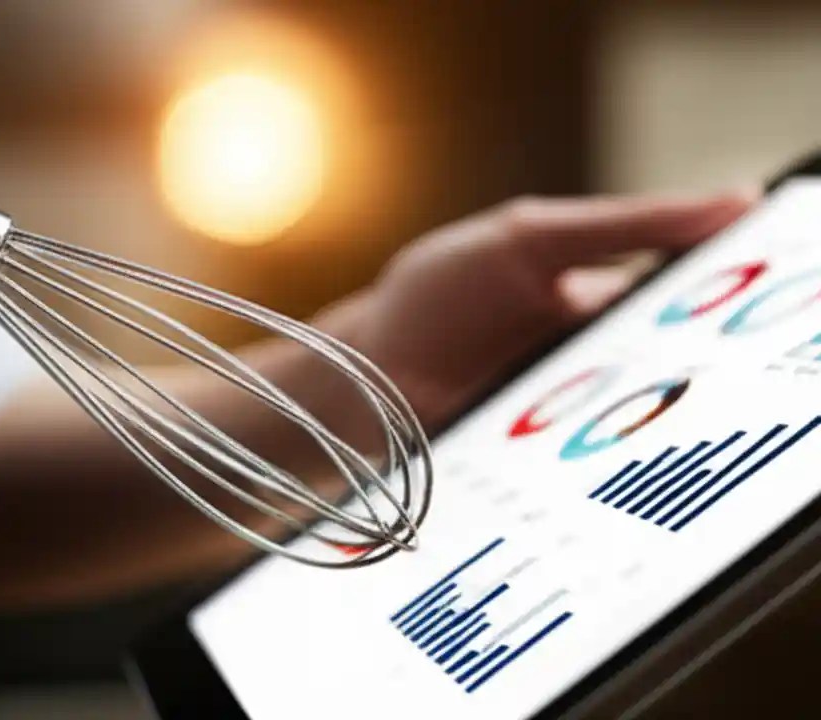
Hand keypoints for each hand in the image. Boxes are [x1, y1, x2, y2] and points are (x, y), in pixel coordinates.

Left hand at [335, 192, 755, 431]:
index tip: (792, 289)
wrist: (365, 377)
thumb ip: (623, 225)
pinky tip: (652, 451)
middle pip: (691, 360)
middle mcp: (608, 359)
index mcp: (611, 298)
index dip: (748, 291)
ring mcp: (585, 413)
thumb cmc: (441, 294)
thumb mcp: (530, 239)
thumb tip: (735, 200)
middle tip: (766, 358)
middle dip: (728, 360)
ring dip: (682, 410)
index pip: (701, 292)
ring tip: (719, 403)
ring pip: (659, 415)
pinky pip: (613, 463)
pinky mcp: (562, 462)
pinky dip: (632, 457)